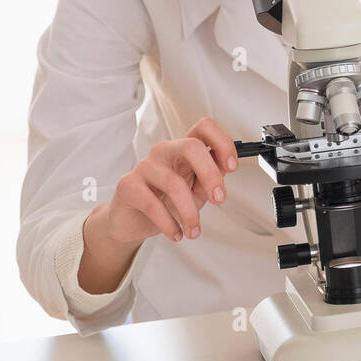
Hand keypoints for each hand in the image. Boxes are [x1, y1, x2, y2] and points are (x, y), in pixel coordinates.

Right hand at [97, 116, 237, 245]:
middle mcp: (164, 152)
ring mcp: (145, 167)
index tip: (232, 166)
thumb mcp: (196, 190)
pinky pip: (153, 205)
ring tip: (193, 230)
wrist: (133, 221)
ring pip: (174, 183)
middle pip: (191, 146)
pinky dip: (169, 224)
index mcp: (183, 149)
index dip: (222, 142)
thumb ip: (211, 178)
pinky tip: (176, 233)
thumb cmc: (166, 201)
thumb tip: (226, 168)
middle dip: (210, 174)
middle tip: (219, 199)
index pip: (204, 127)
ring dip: (189, 213)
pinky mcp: (128, 186)